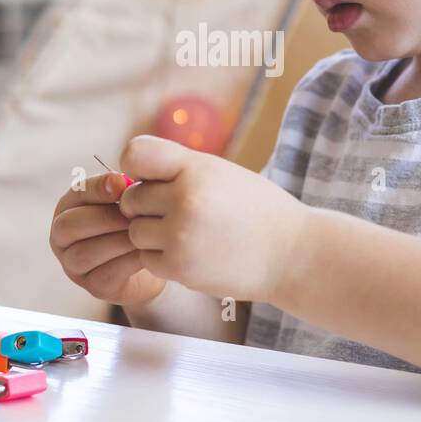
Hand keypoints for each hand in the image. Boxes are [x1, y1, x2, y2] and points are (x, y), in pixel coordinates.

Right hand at [49, 172, 166, 306]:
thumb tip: (126, 180)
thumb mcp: (128, 200)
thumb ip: (124, 188)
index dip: (97, 188)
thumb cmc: (134, 221)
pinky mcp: (93, 286)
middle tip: (134, 214)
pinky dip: (127, 261)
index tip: (123, 184)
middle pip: (69, 226)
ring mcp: (74, 264)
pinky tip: (146, 251)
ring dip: (117, 240)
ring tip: (142, 232)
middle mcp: (63, 237)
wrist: (151, 259)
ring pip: (84, 253)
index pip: (75, 195)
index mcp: (68, 207)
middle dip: (104, 217)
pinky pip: (105, 274)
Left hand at [117, 134, 304, 303]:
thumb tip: (126, 176)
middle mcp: (185, 198)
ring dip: (152, 236)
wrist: (293, 254)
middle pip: (131, 199)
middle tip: (178, 213)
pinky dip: (162, 258)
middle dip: (146, 207)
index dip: (136, 168)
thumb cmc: (256, 210)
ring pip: (134, 232)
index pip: (135, 154)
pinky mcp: (180, 267)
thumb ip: (177, 168)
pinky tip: (191, 253)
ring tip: (188, 234)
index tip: (150, 179)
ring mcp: (181, 235)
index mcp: (197, 167)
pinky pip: (146, 259)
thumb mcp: (221, 173)